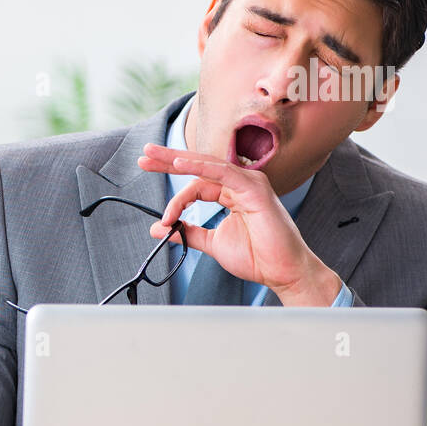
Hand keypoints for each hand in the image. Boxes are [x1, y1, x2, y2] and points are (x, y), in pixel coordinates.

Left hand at [137, 143, 341, 305]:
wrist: (281, 271)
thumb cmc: (257, 257)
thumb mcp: (213, 242)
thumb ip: (188, 232)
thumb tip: (158, 228)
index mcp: (232, 192)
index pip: (197, 182)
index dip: (175, 196)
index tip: (162, 219)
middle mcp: (240, 183)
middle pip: (199, 166)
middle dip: (169, 160)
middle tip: (145, 154)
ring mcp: (248, 183)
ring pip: (207, 166)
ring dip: (178, 160)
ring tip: (153, 157)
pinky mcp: (254, 189)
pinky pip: (222, 172)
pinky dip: (200, 167)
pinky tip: (179, 164)